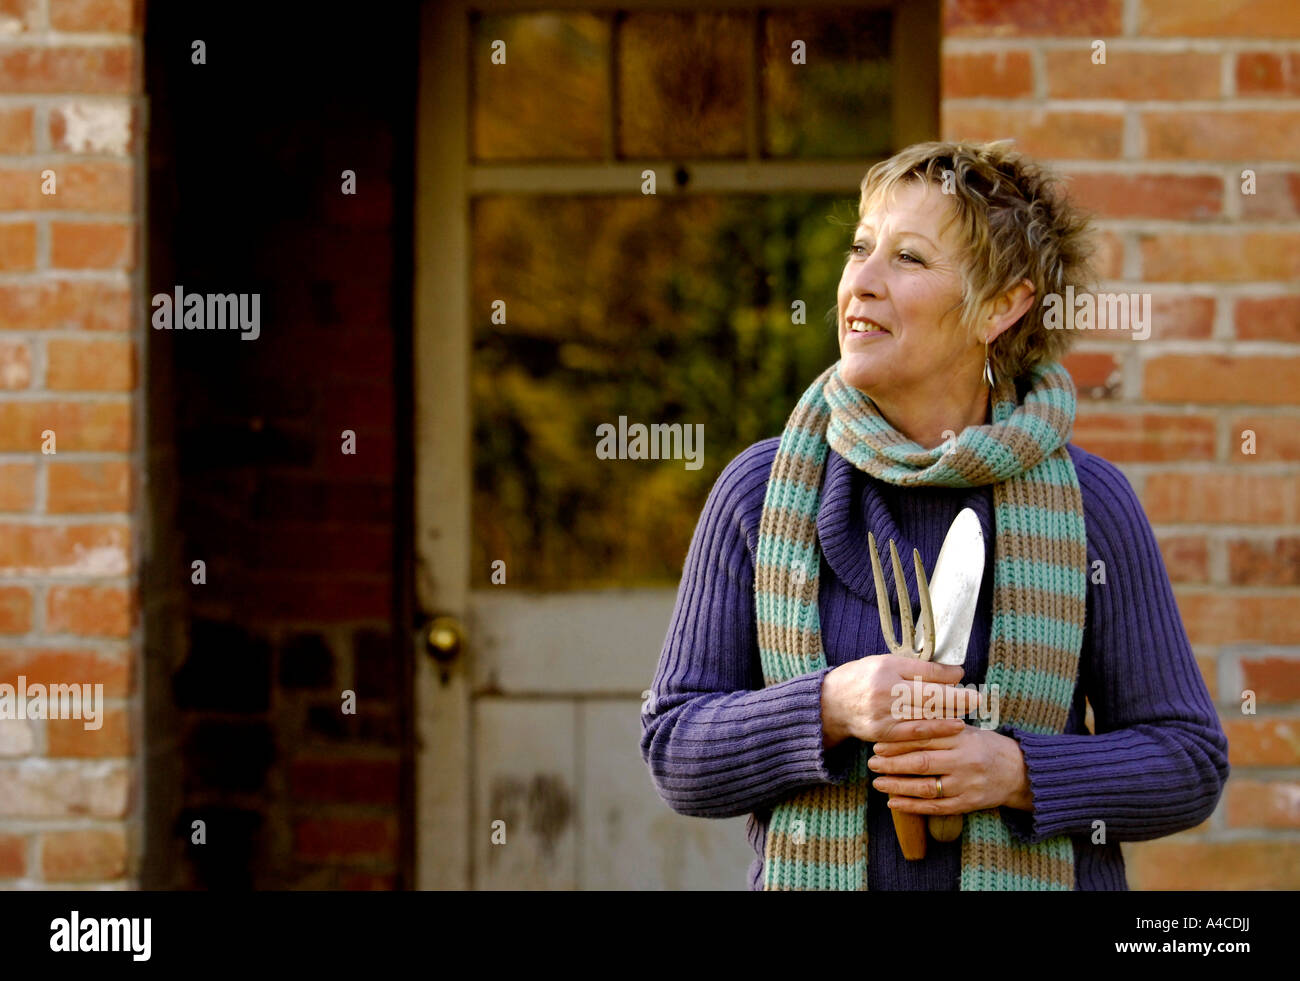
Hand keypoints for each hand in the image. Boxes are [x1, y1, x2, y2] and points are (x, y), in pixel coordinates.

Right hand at [821, 655, 979, 747]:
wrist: (831, 703)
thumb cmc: (862, 678)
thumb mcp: (885, 663)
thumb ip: (917, 668)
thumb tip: (954, 673)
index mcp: (886, 669)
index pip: (923, 671)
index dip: (946, 675)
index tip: (963, 675)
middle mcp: (884, 692)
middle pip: (927, 696)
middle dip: (956, 698)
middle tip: (978, 699)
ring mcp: (882, 715)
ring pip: (923, 716)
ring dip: (949, 715)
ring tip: (968, 713)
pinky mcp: (881, 734)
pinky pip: (913, 734)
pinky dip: (935, 731)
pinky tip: (952, 728)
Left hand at [866, 726, 1033, 813]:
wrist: (1017, 771)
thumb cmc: (983, 745)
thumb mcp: (965, 730)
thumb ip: (938, 724)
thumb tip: (901, 716)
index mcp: (961, 737)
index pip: (925, 738)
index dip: (899, 742)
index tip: (878, 743)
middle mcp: (964, 761)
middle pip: (922, 762)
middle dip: (893, 763)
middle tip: (872, 762)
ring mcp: (966, 784)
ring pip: (926, 787)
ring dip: (897, 786)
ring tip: (877, 782)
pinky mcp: (968, 803)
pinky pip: (935, 807)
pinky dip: (912, 806)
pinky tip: (893, 802)